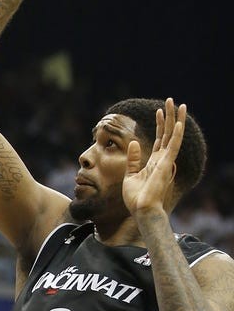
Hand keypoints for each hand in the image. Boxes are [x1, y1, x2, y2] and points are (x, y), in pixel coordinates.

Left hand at [122, 98, 185, 216]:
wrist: (141, 210)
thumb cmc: (136, 197)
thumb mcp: (130, 174)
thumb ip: (133, 159)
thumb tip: (134, 142)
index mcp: (155, 162)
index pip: (160, 138)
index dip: (160, 124)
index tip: (158, 110)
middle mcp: (163, 160)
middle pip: (168, 133)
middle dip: (169, 116)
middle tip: (171, 100)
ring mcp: (166, 162)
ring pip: (173, 136)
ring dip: (176, 120)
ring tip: (179, 104)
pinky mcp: (165, 166)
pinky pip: (172, 147)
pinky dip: (176, 135)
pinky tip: (179, 122)